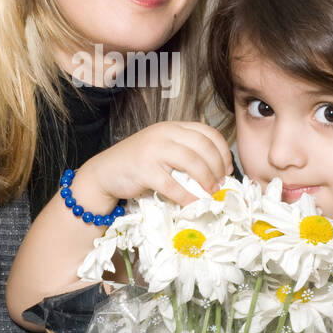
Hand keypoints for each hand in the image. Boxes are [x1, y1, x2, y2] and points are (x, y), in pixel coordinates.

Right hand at [78, 121, 232, 210]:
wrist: (104, 172)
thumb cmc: (138, 163)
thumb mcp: (164, 149)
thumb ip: (186, 152)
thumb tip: (218, 172)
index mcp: (173, 127)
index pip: (208, 133)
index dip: (223, 152)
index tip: (227, 169)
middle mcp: (164, 134)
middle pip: (203, 147)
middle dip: (218, 167)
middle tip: (220, 184)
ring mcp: (153, 150)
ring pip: (192, 162)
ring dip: (206, 180)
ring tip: (211, 193)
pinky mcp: (144, 170)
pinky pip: (172, 185)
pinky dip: (187, 197)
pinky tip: (193, 204)